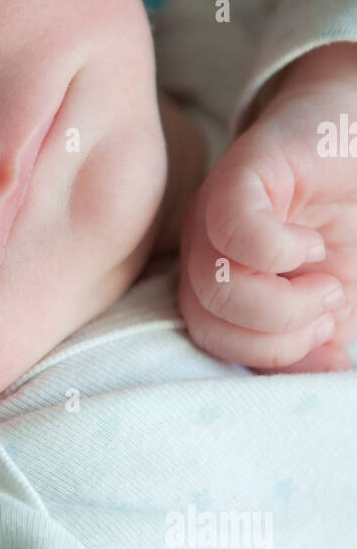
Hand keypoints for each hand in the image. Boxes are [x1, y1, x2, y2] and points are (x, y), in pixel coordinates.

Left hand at [177, 44, 356, 372]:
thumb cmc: (346, 219)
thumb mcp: (335, 296)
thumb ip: (318, 340)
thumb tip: (322, 374)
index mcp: (220, 283)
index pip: (216, 345)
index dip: (273, 357)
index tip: (325, 339)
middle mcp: (206, 250)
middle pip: (206, 324)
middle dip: (278, 336)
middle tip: (327, 307)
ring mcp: (215, 213)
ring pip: (213, 287)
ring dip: (284, 303)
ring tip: (327, 281)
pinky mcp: (238, 174)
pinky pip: (234, 231)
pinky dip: (281, 252)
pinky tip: (312, 244)